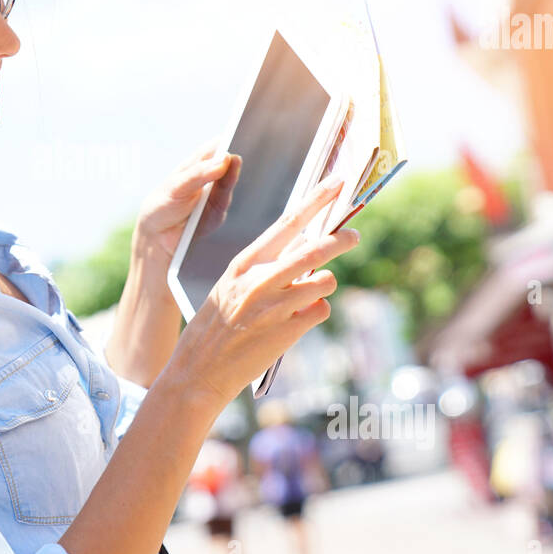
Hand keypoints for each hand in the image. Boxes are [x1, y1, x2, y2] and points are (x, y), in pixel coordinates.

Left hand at [133, 139, 242, 264]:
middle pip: (225, 161)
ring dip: (234, 168)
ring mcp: (214, 195)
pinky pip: (226, 198)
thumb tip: (224, 159)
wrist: (157, 239)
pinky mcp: (218, 212)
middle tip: (241, 137)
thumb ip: (199, 174)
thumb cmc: (162, 207)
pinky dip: (230, 186)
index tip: (236, 125)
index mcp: (194, 166)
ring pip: (229, 178)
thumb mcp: (176, 187)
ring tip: (234, 158)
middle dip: (233, 150)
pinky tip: (232, 174)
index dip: (225, 137)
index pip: (213, 147)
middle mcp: (207, 178)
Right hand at [167, 177, 359, 404]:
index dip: (316, 200)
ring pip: (325, 281)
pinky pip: (321, 310)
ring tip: (307, 294)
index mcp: (244, 263)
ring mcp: (276, 307)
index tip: (337, 182)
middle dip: (341, 239)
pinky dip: (315, 311)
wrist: (199, 370)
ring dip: (324, 284)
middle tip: (353, 234)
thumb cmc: (215, 324)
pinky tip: (297, 320)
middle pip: (316, 250)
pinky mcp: (289, 331)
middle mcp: (261, 280)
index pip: (288, 222)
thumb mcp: (230, 285)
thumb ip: (264, 267)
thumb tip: (305, 246)